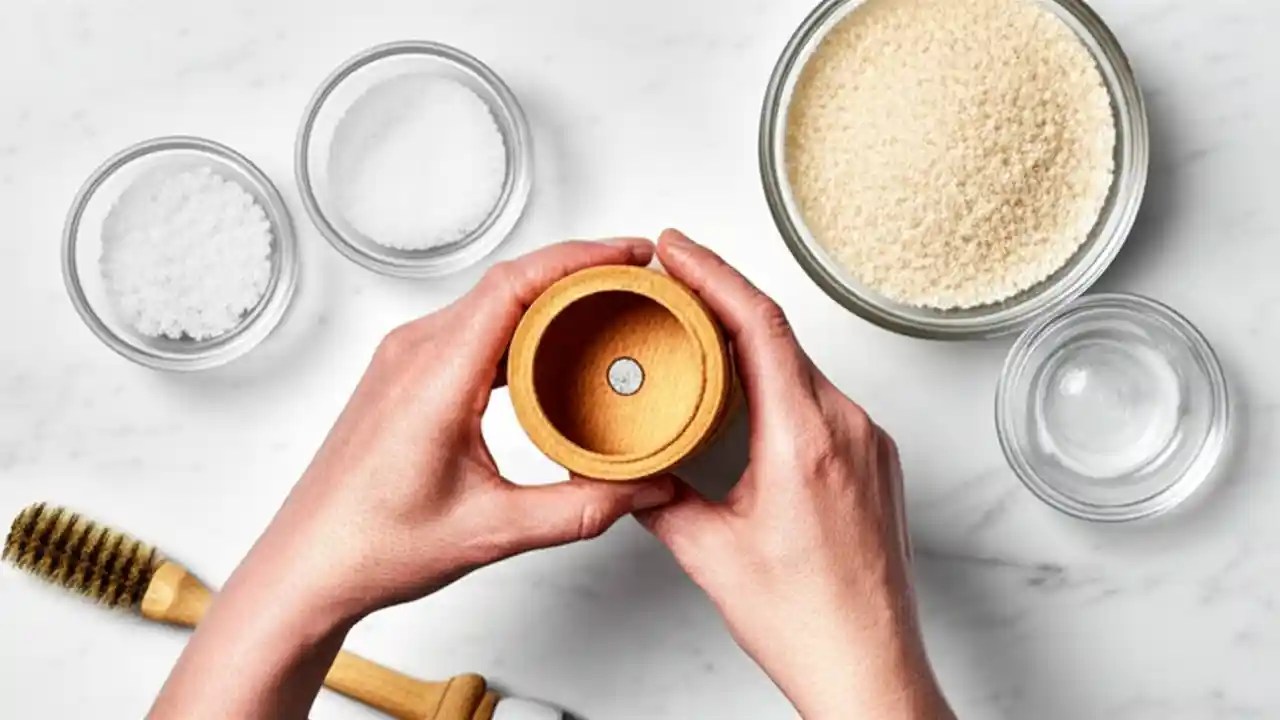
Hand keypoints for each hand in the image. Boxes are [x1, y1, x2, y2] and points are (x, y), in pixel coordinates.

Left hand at [152, 239, 677, 718]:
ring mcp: (405, 359)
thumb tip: (646, 486)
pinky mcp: (404, 374)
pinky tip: (553, 348)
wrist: (308, 566)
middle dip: (578, 272)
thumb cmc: (373, 546)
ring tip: (606, 308)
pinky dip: (520, 326)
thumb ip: (582, 508)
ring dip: (548, 298)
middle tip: (636, 281)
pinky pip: (472, 328)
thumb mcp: (492, 531)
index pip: (514, 285)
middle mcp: (414, 352)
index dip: (579, 259)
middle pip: (507, 283)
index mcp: (433, 376)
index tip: (630, 255)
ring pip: (489, 303)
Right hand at [639, 231, 951, 719]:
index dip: (712, 273)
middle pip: (780, 336)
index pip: (759, 326)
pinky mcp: (876, 460)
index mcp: (804, 442)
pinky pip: (821, 397)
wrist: (869, 667)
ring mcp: (870, 442)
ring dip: (750, 343)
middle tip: (671, 284)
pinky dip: (778, 380)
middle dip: (722, 301)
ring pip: (801, 365)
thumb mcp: (708, 553)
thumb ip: (658, 497)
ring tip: (697, 336)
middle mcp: (848, 429)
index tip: (676, 249)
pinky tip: (746, 393)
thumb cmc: (805, 621)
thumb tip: (628, 468)